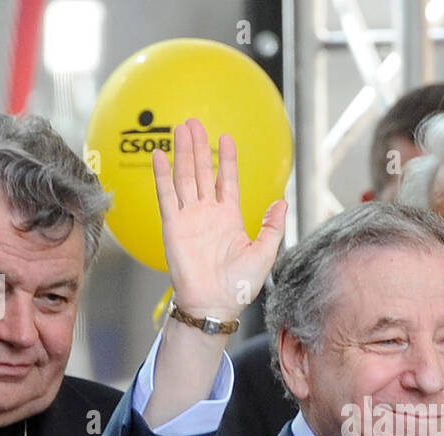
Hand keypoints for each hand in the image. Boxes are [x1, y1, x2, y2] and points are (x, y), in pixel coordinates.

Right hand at [152, 118, 286, 319]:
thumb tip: (282, 201)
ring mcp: (189, 218)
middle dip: (199, 147)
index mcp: (229, 218)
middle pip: (201, 172)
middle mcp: (208, 214)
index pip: (226, 180)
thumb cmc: (240, 285)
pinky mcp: (173, 226)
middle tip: (195, 122)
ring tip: (181, 129)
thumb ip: (273, 226)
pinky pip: (167, 196)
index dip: (226, 159)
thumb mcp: (265, 252)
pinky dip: (163, 175)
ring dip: (182, 153)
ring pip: (184, 178)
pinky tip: (161, 155)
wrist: (215, 304)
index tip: (225, 138)